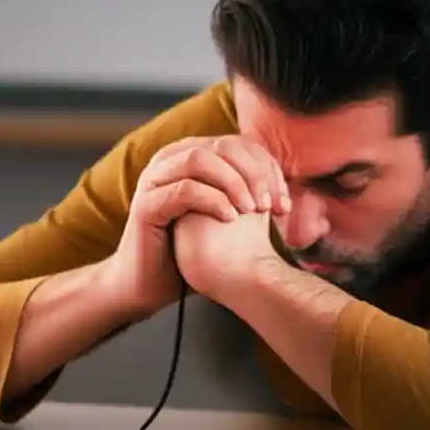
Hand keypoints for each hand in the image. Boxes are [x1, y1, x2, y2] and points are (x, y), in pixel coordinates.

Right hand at [97, 135, 291, 318]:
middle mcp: (169, 160)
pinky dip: (213, 201)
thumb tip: (282, 183)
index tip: (284, 204)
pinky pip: (184, 190)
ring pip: (201, 160)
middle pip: (223, 146)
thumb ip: (243, 193)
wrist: (147, 284)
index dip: (267, 168)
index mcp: (189, 156)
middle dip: (255, 173)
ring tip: (252, 210)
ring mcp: (154, 180)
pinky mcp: (145, 204)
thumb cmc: (187, 252)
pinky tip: (230, 220)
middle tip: (271, 205)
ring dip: (234, 183)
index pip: (238, 144)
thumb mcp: (222, 215)